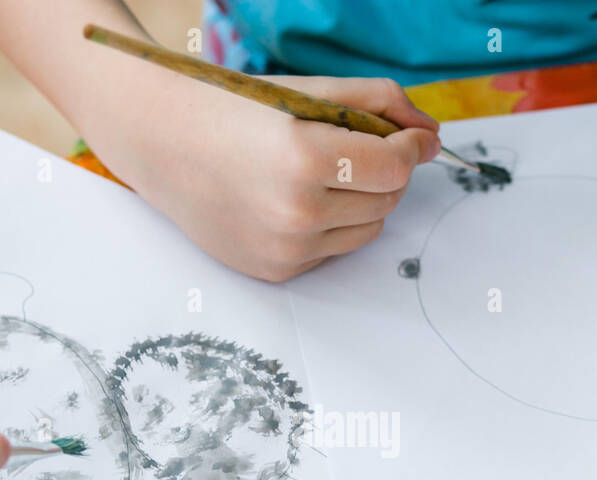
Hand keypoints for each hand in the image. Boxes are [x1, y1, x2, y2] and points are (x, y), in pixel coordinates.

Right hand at [83, 75, 440, 280]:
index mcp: (305, 158)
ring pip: (367, 230)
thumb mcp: (309, 91)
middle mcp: (296, 212)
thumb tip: (434, 136)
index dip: (411, 149)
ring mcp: (285, 248)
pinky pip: (333, 251)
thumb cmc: (236, 109)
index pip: (395, 167)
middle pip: (387, 200)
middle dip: (385, 172)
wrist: (162, 142)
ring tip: (321, 175)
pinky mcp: (276, 271)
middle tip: (356, 149)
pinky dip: (330, 227)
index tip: (411, 139)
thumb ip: (380, 104)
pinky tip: (294, 201)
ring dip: (361, 202)